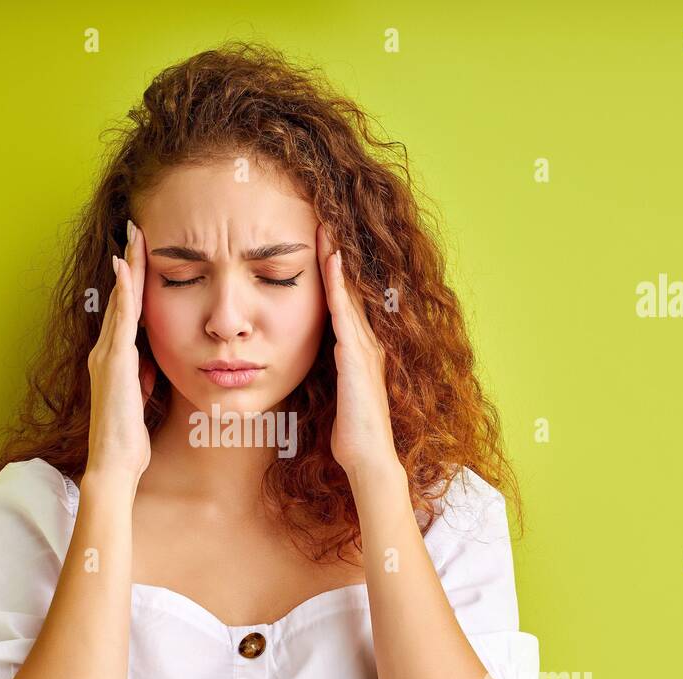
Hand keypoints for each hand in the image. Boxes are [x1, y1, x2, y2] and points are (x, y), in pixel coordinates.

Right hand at [86, 219, 156, 484]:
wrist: (114, 461)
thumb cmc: (128, 435)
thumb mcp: (141, 397)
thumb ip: (143, 377)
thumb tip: (151, 363)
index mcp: (114, 359)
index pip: (126, 311)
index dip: (132, 281)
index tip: (140, 254)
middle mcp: (106, 351)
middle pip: (121, 298)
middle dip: (128, 263)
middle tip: (134, 230)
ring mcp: (108, 355)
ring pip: (121, 302)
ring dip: (127, 268)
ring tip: (133, 237)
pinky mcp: (114, 362)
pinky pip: (121, 320)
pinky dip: (124, 293)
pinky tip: (127, 270)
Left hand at [317, 222, 397, 485]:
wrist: (367, 456)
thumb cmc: (350, 432)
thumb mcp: (336, 394)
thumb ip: (330, 373)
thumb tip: (314, 362)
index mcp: (360, 349)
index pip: (345, 300)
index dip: (334, 271)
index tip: (320, 242)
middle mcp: (367, 341)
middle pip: (350, 287)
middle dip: (337, 253)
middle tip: (325, 219)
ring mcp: (364, 346)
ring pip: (349, 291)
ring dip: (337, 258)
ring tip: (327, 227)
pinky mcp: (356, 355)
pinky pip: (344, 310)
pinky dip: (337, 284)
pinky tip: (330, 261)